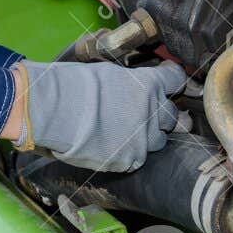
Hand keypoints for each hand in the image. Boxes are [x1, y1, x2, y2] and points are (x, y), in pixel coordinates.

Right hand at [11, 59, 186, 172]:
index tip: (172, 84)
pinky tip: (112, 146)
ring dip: (148, 137)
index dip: (174, 82)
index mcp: (149, 84)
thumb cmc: (75, 85)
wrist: (56, 112)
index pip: (176, 79)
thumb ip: (130, 82)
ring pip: (159, 141)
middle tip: (146, 114)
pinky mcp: (130, 160)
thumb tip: (133, 86)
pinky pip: (137, 159)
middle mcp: (153, 111)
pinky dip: (128, 154)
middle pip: (172, 115)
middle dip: (162, 115)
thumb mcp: (108, 72)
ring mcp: (143, 139)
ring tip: (126, 133)